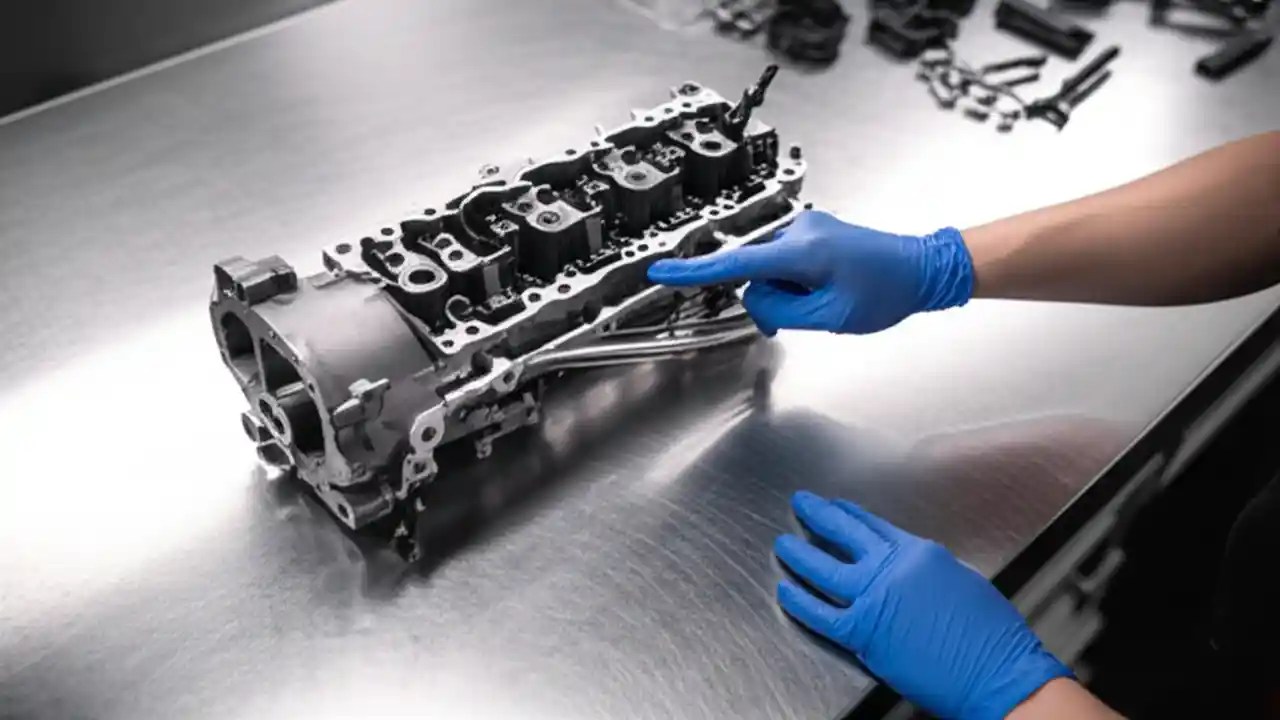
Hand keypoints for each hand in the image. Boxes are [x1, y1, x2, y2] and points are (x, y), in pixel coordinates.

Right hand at [646, 211, 973, 334]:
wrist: (924, 268)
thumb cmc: (886, 292)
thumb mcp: (829, 318)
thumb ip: (781, 311)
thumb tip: (757, 301)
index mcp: (801, 251)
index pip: (734, 264)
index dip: (693, 271)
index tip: (661, 271)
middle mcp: (800, 231)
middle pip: (757, 274)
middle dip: (774, 298)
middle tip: (812, 313)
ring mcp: (807, 228)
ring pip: (773, 271)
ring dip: (790, 291)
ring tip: (830, 299)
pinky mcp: (814, 232)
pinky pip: (787, 262)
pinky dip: (797, 281)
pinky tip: (829, 289)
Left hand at [775, 491, 1071, 719]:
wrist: (998, 671)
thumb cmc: (991, 635)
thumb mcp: (960, 580)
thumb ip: (924, 568)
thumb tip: (905, 566)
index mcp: (919, 552)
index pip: (872, 525)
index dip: (848, 514)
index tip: (833, 506)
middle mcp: (893, 568)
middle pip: (844, 534)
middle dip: (818, 515)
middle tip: (801, 503)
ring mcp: (876, 598)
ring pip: (824, 569)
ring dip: (800, 554)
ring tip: (784, 544)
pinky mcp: (865, 632)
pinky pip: (821, 613)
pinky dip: (800, 601)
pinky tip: (786, 591)